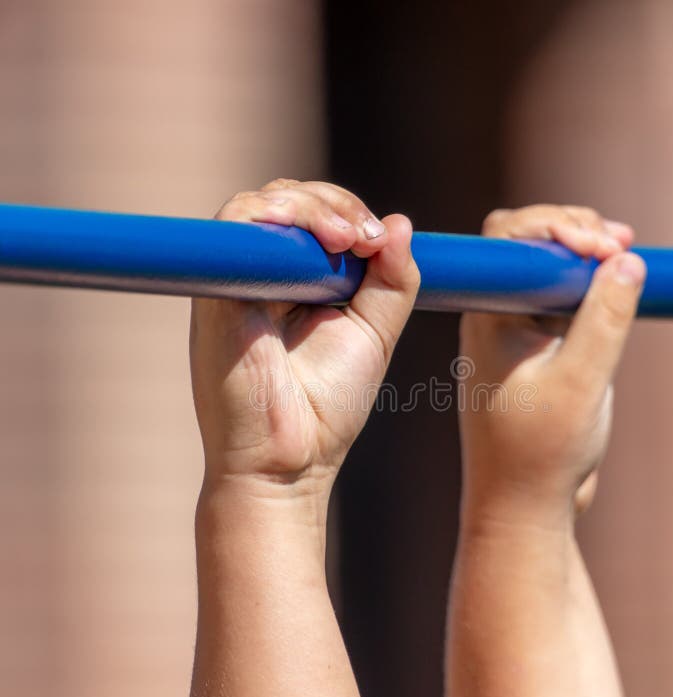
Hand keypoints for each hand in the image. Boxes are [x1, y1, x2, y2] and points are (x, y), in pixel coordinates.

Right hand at [190, 180, 419, 515]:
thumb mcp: (374, 333)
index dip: (346, 212)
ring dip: (311, 207)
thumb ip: (390, 280)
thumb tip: (399, 222)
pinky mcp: (216, 292)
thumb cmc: (328, 406)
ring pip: (262, 206)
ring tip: (348, 239)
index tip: (379, 238)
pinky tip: (321, 237)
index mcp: (293, 284)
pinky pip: (234, 225)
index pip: (311, 218)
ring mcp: (234, 282)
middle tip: (367, 238)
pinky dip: (275, 214)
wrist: (289, 461)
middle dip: (335, 206)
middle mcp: (258, 277)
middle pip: (287, 202)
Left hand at [459, 205, 644, 528]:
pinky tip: (616, 285)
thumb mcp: (581, 384)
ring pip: (546, 272)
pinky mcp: (538, 354)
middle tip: (621, 245)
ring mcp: (517, 335)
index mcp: (490, 317)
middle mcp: (497, 318)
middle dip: (574, 232)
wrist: (522, 507)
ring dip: (584, 256)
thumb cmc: (539, 453)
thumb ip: (604, 320)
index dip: (557, 224)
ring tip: (624, 253)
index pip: (510, 238)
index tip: (604, 247)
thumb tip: (626, 260)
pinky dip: (588, 287)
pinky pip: (559, 302)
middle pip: (527, 244)